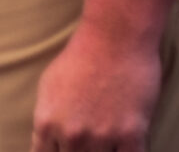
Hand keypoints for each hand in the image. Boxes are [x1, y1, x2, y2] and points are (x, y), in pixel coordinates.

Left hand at [31, 23, 160, 151]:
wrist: (115, 37)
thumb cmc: (81, 56)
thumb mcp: (48, 86)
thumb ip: (47, 119)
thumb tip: (47, 141)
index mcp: (46, 123)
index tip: (66, 149)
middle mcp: (72, 135)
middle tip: (90, 142)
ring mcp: (102, 137)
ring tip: (108, 138)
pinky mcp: (132, 135)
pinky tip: (127, 145)